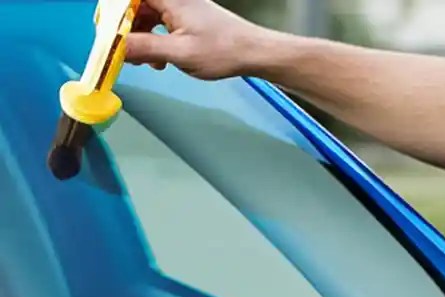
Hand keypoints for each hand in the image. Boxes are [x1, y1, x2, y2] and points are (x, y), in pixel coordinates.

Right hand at [125, 0, 273, 79]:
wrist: (255, 53)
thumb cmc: (224, 50)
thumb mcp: (180, 53)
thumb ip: (145, 47)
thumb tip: (115, 47)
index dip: (113, 11)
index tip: (106, 29)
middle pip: (136, 5)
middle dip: (125, 27)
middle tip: (121, 49)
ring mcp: (182, 7)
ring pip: (147, 16)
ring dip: (140, 37)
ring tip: (144, 61)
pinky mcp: (189, 19)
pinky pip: (161, 23)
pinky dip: (155, 40)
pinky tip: (160, 62)